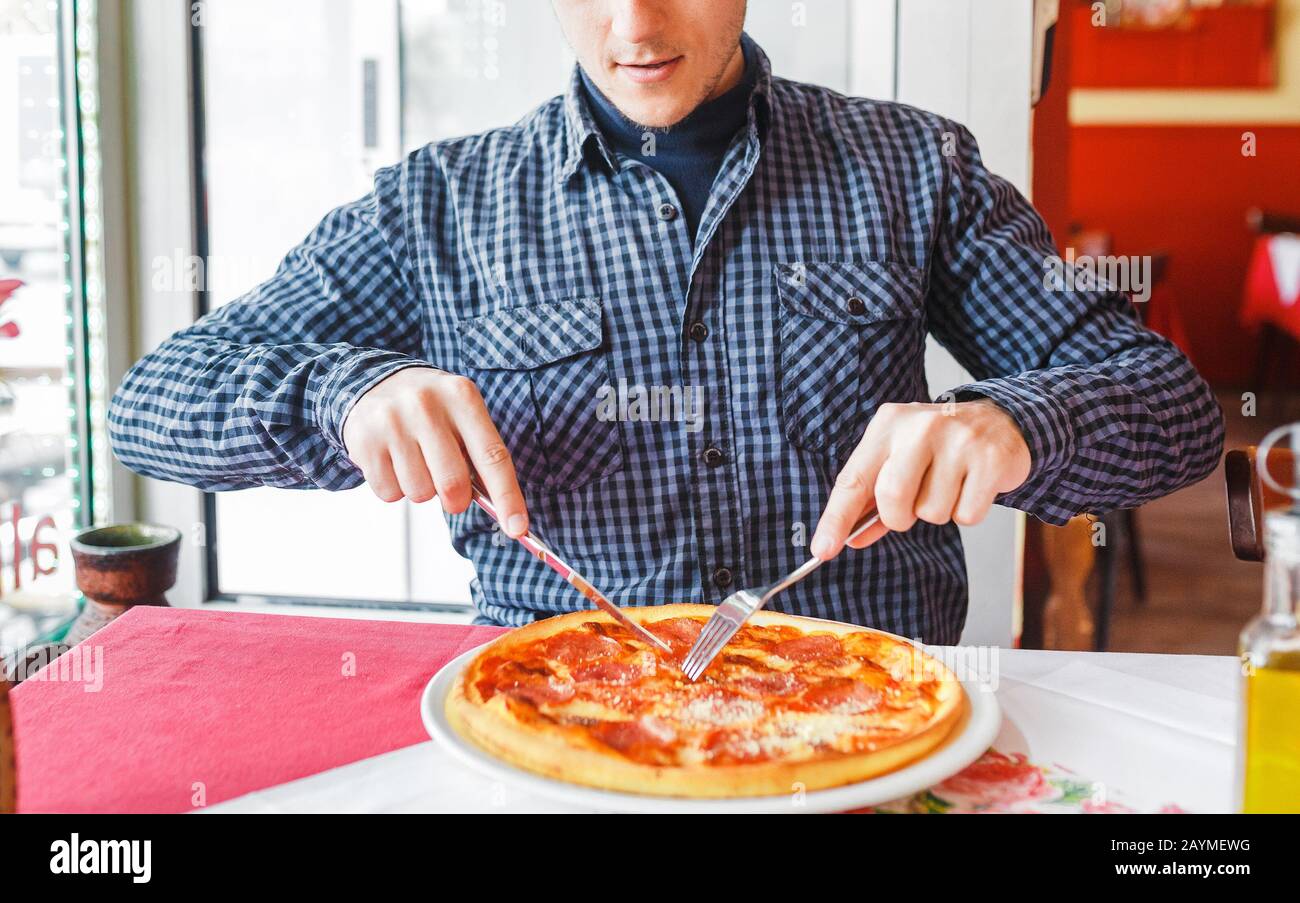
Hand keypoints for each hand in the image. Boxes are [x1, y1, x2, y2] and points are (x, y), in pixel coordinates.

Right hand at [341, 367, 527, 536]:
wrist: (375, 382)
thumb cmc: (431, 408)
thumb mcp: (462, 414)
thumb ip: (481, 454)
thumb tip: (501, 508)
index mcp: (461, 397)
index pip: (493, 457)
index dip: (507, 497)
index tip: (517, 528)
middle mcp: (426, 405)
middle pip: (453, 484)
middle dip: (456, 500)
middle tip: (451, 488)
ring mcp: (392, 422)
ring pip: (420, 493)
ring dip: (423, 490)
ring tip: (416, 462)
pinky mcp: (364, 442)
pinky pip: (390, 493)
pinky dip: (396, 488)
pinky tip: (394, 462)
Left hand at [810, 399, 1030, 559]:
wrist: (1001, 421)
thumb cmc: (938, 447)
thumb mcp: (899, 460)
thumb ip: (873, 499)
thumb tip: (849, 539)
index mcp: (888, 424)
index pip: (853, 479)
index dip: (836, 519)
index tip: (822, 550)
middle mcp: (920, 427)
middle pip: (892, 498)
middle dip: (898, 517)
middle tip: (912, 506)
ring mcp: (958, 440)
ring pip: (932, 512)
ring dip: (938, 511)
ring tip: (951, 484)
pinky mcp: (990, 459)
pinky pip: (966, 515)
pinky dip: (967, 511)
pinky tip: (973, 485)